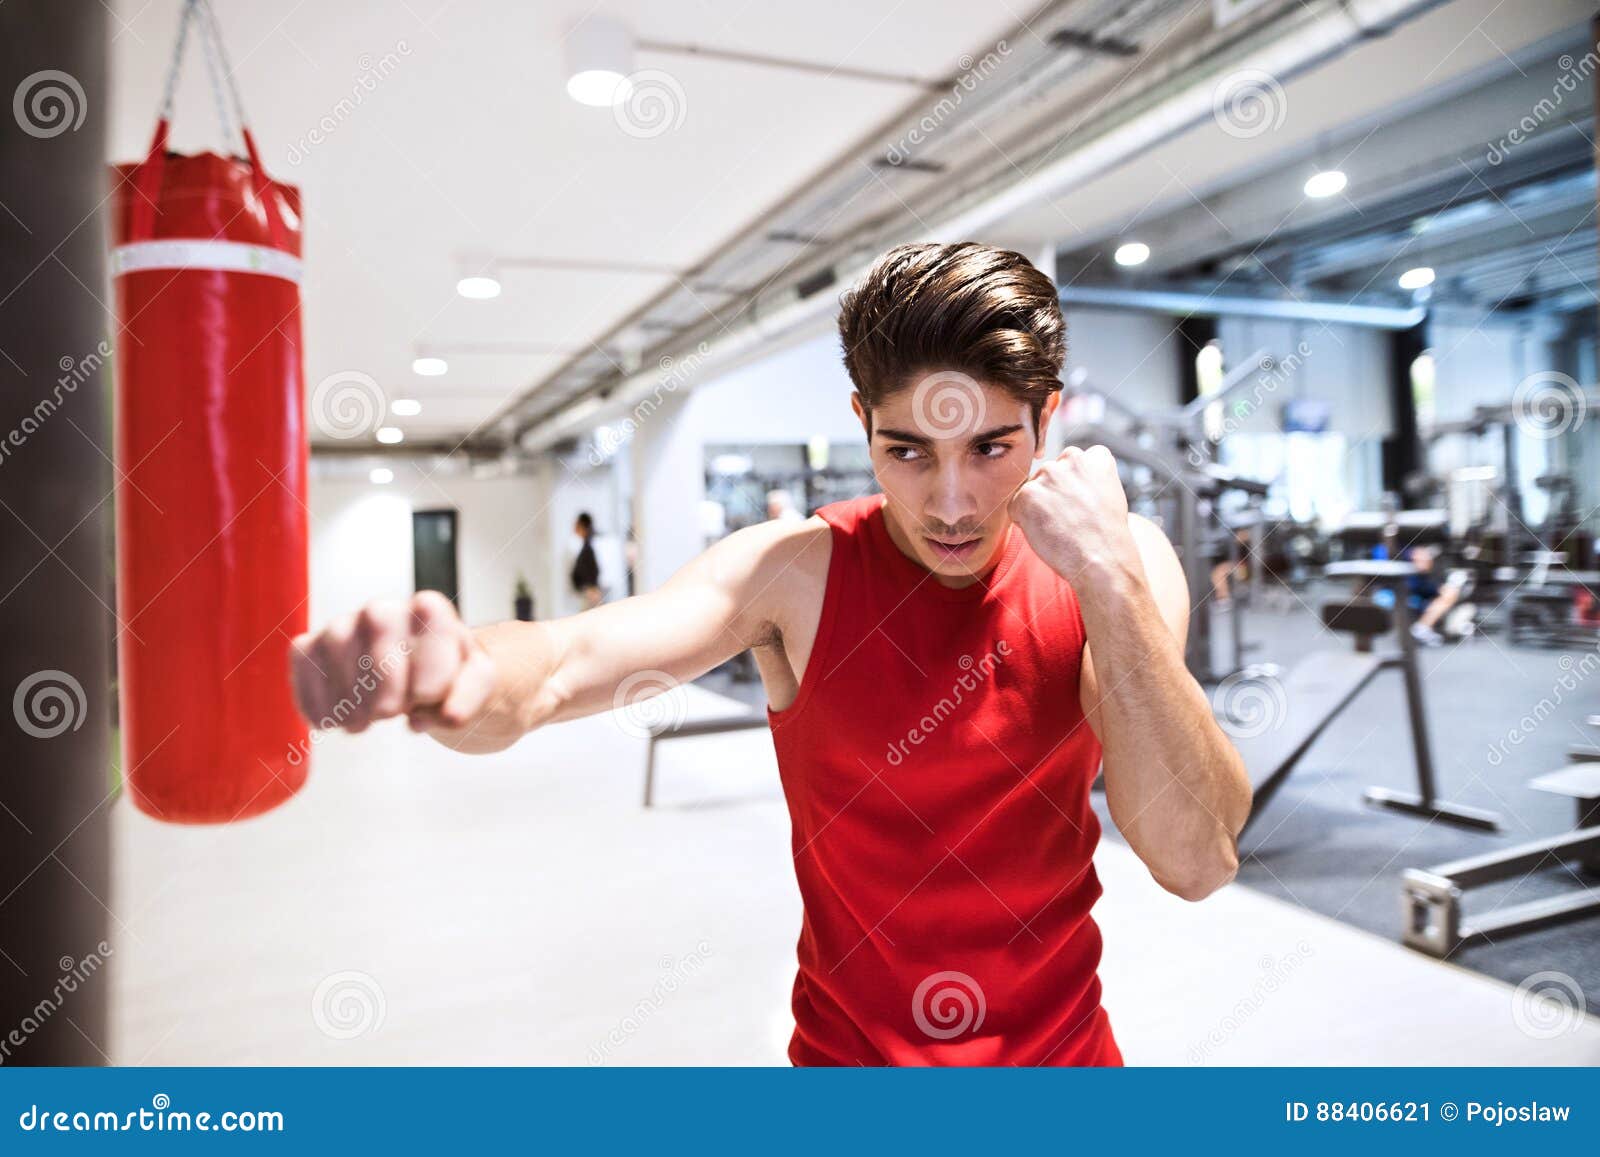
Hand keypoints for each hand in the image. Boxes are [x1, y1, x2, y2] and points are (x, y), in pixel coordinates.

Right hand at [288, 590, 498, 741]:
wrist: (416, 677)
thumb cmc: (448, 676)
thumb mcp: (476, 683)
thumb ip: (469, 697)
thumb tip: (440, 717)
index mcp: (429, 610)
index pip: (428, 622)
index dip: (427, 671)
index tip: (426, 699)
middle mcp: (382, 609)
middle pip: (378, 637)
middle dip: (384, 687)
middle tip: (389, 714)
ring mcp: (342, 626)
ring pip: (338, 653)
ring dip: (350, 702)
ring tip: (364, 722)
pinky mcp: (310, 649)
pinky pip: (303, 668)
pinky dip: (317, 705)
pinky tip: (334, 721)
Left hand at [1008, 445, 1139, 580]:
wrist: (1101, 558)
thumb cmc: (1106, 535)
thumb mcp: (1110, 493)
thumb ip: (1088, 477)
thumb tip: (1066, 481)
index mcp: (1095, 456)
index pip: (1073, 462)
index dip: (1074, 487)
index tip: (1083, 505)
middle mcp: (1071, 458)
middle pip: (1050, 474)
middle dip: (1053, 494)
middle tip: (1070, 519)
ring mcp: (1048, 474)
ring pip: (1032, 489)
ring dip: (1038, 507)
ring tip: (1060, 526)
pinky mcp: (1028, 494)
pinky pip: (1016, 506)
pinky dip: (1024, 521)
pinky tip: (1046, 532)